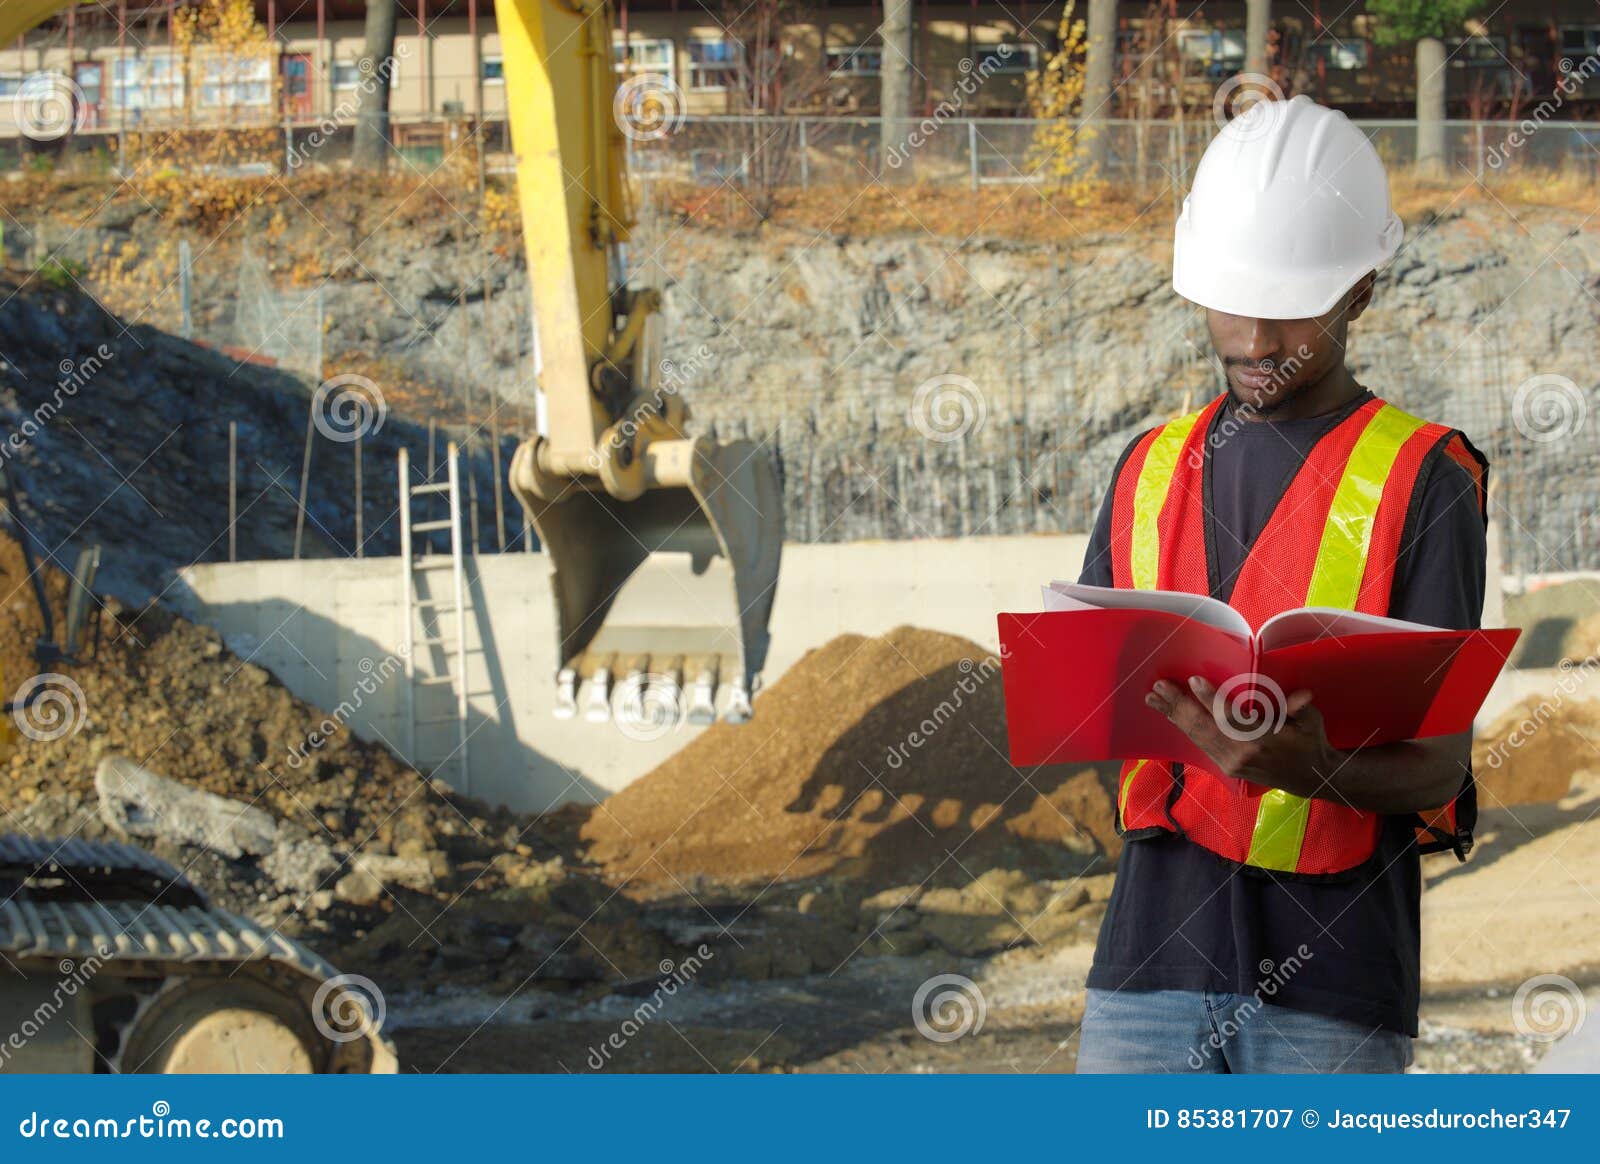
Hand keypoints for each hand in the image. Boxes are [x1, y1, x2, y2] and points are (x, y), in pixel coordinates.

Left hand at [1144, 676, 1336, 796]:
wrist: (1308, 778)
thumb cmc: (1310, 742)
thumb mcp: (1311, 722)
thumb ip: (1300, 709)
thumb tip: (1303, 696)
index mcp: (1262, 740)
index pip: (1231, 717)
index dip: (1211, 698)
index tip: (1193, 680)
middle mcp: (1241, 753)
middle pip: (1204, 726)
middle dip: (1179, 705)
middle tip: (1159, 686)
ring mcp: (1230, 762)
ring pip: (1197, 736)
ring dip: (1173, 715)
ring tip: (1153, 698)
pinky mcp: (1224, 766)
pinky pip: (1199, 743)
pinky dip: (1182, 727)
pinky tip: (1168, 713)